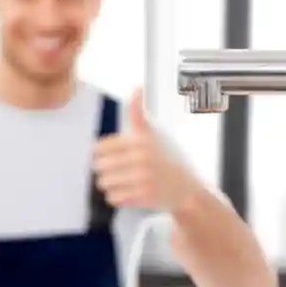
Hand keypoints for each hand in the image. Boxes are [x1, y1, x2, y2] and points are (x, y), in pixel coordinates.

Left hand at [93, 89, 195, 212]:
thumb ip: (139, 114)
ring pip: (104, 183)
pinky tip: (130, 193)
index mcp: (140, 140)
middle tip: (119, 171)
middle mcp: (141, 158)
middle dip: (106, 170)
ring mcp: (142, 178)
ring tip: (124, 182)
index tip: (112, 156)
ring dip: (110, 184)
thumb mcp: (154, 133)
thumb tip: (137, 87)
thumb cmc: (167, 158)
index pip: (99, 148)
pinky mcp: (143, 197)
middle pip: (99, 167)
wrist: (187, 187)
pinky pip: (113, 198)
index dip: (102, 154)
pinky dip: (118, 197)